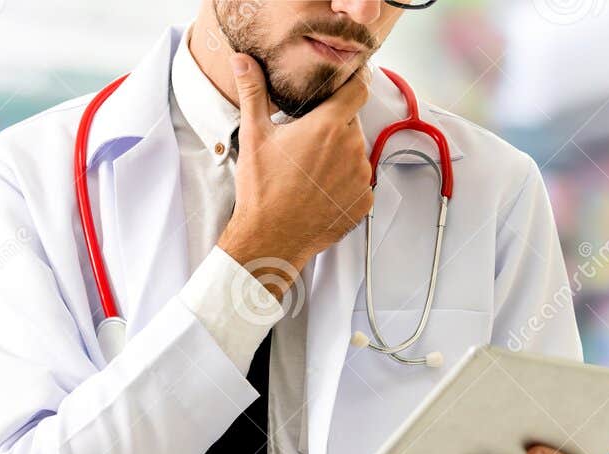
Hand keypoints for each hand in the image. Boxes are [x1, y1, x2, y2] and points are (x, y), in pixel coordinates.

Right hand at [217, 53, 372, 296]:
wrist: (272, 237)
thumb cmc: (262, 188)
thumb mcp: (254, 134)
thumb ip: (253, 92)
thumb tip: (244, 61)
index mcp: (329, 127)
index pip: (358, 89)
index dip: (352, 82)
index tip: (343, 84)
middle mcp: (352, 149)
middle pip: (351, 122)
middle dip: (333, 124)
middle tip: (306, 138)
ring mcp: (362, 177)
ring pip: (356, 152)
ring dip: (339, 154)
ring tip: (310, 168)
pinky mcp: (365, 201)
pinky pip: (359, 181)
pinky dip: (344, 181)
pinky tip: (320, 188)